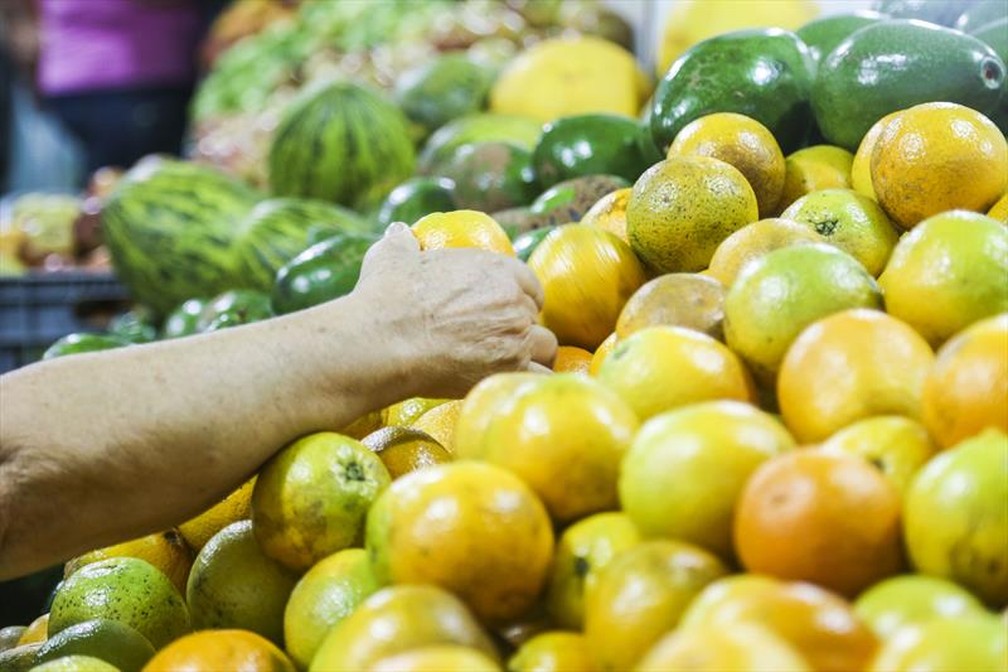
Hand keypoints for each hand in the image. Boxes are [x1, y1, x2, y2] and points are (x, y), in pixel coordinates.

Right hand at [352, 223, 556, 397]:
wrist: (382, 342)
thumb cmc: (387, 297)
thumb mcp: (392, 255)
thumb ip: (402, 241)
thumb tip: (399, 232)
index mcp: (497, 268)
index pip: (530, 283)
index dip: (518, 298)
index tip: (503, 311)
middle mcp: (514, 300)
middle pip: (535, 317)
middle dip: (521, 327)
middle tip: (496, 341)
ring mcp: (517, 336)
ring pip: (546, 347)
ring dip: (532, 355)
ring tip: (508, 365)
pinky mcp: (511, 370)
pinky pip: (541, 377)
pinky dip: (531, 380)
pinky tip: (515, 383)